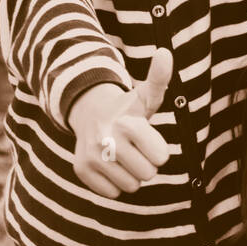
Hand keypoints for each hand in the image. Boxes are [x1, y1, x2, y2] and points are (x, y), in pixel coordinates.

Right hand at [67, 48, 171, 197]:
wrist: (90, 114)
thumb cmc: (128, 109)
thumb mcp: (146, 95)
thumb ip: (160, 78)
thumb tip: (165, 52)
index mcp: (129, 123)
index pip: (161, 158)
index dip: (158, 150)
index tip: (148, 138)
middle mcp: (107, 140)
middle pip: (147, 174)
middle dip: (146, 164)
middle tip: (135, 148)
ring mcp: (91, 156)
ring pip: (131, 186)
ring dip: (131, 175)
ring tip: (123, 155)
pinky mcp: (81, 170)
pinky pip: (112, 193)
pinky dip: (115, 184)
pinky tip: (110, 165)